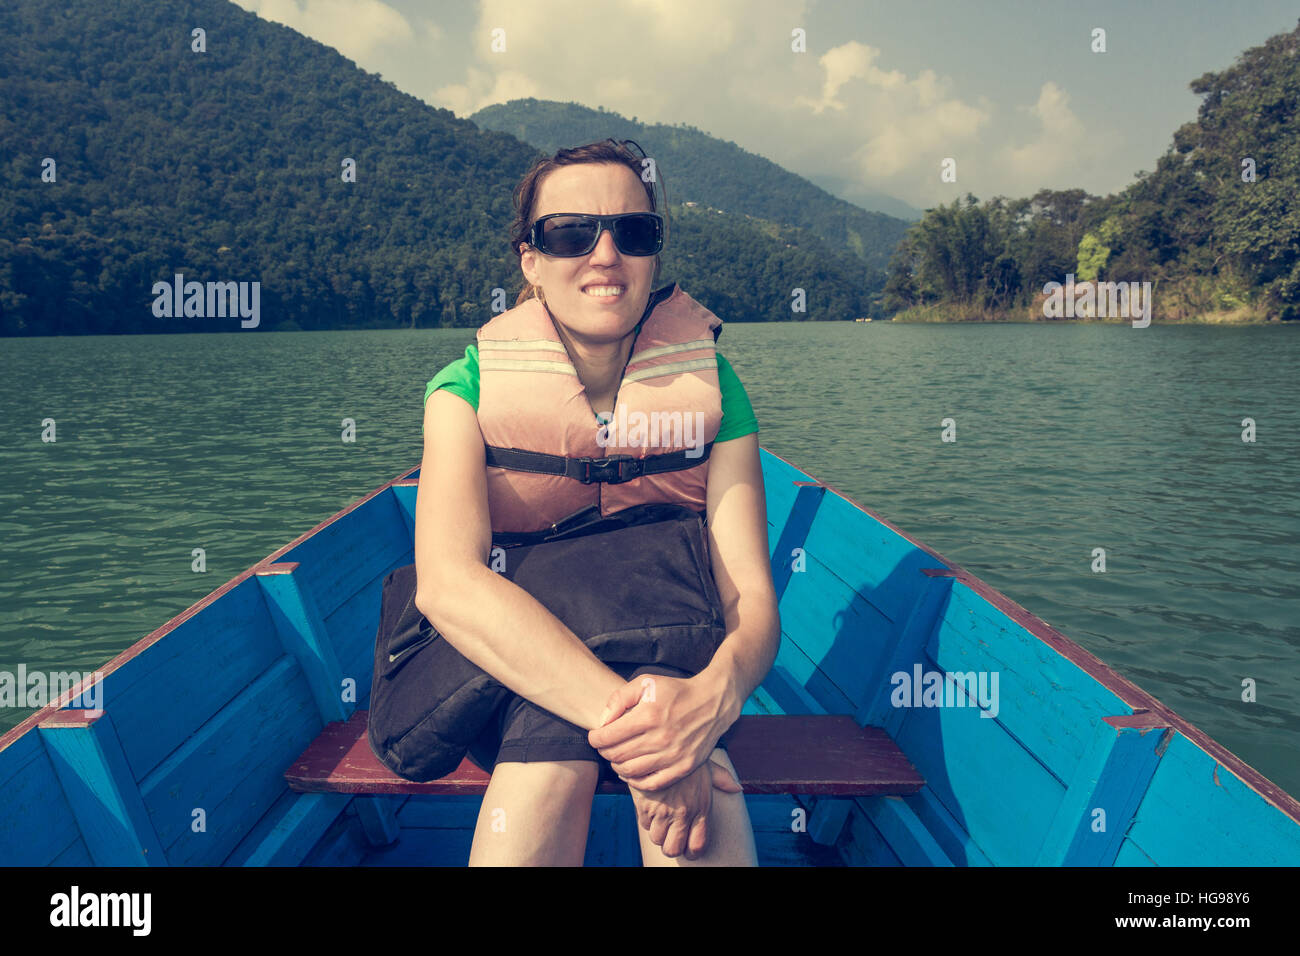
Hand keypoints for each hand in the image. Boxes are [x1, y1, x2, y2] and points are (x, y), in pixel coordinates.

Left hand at [588, 671, 734, 790]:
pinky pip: (651, 784)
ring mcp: (673, 756)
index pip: (608, 737)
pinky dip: (635, 781)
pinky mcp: (684, 768)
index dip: (595, 739)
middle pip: (617, 755)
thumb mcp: (646, 683)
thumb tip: (602, 722)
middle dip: (604, 752)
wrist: (713, 702)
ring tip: (617, 757)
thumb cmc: (676, 691)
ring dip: (617, 766)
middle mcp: (660, 738)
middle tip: (604, 747)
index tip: (595, 736)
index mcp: (648, 716)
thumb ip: (619, 698)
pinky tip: (631, 771)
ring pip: (630, 771)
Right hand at [628, 756, 742, 859]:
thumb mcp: (706, 764)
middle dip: (672, 846)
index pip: (697, 845)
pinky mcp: (644, 805)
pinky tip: (651, 809)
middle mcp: (683, 813)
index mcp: (701, 807)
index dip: (692, 852)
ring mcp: (662, 810)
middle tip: (671, 838)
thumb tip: (738, 788)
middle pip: (673, 849)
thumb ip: (722, 779)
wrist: (660, 741)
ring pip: (657, 838)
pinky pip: (644, 824)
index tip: (688, 848)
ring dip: (658, 833)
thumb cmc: (685, 753)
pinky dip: (647, 821)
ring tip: (661, 821)